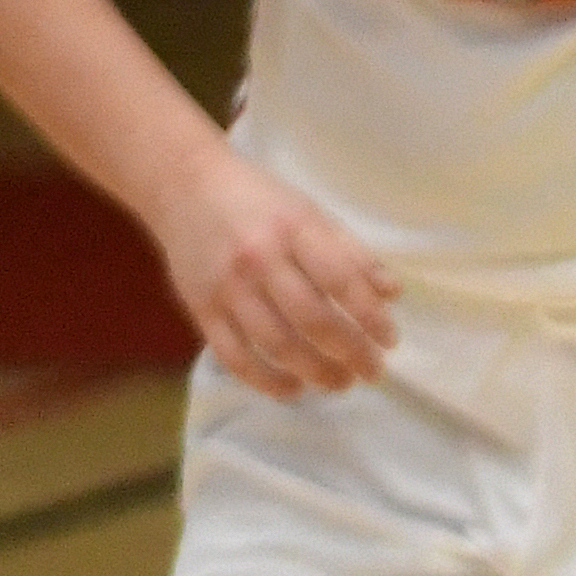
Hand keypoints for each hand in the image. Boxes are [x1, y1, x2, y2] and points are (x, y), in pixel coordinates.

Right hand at [149, 149, 398, 398]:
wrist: (183, 186)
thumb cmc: (260, 201)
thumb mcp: (312, 214)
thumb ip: (353, 254)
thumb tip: (392, 294)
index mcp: (293, 230)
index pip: (342, 282)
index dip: (371, 318)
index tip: (389, 340)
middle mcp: (259, 260)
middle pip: (312, 320)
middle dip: (351, 353)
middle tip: (373, 371)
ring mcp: (227, 287)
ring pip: (276, 344)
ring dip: (316, 372)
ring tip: (341, 382)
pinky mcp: (201, 308)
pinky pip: (234, 355)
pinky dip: (266, 380)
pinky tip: (294, 389)